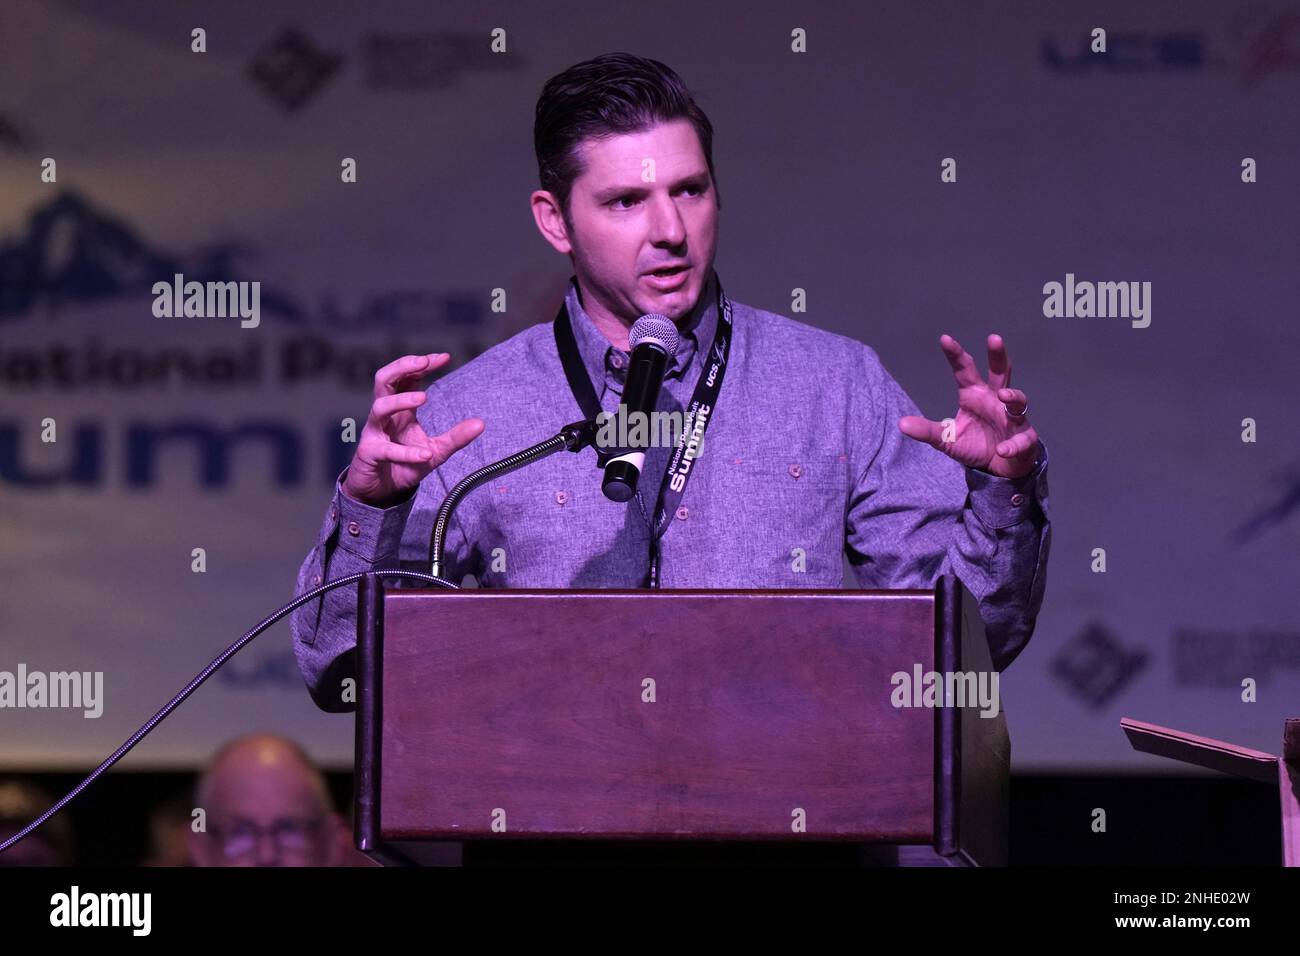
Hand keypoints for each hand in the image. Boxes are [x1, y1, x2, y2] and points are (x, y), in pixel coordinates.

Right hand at [342, 353, 483, 507]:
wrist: (381, 492)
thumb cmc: (404, 465)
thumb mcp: (436, 451)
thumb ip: (456, 437)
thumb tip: (481, 423)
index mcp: (400, 410)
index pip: (407, 378)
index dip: (422, 364)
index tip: (444, 357)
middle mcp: (385, 416)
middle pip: (384, 380)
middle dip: (402, 367)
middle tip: (423, 362)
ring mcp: (374, 433)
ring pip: (379, 407)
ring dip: (401, 400)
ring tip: (424, 398)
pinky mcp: (369, 454)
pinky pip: (386, 450)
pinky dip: (405, 452)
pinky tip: (424, 455)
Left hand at [898, 333, 1040, 478]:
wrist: (998, 466)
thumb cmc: (975, 444)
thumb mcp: (947, 438)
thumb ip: (927, 431)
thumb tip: (902, 424)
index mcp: (974, 395)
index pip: (964, 370)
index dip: (956, 355)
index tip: (945, 339)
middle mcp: (995, 400)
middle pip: (1000, 372)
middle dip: (998, 356)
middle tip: (993, 338)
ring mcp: (1012, 417)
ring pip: (1017, 400)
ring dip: (1013, 396)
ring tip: (1003, 395)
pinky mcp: (1024, 438)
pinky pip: (1021, 439)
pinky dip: (1012, 444)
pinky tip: (1002, 450)